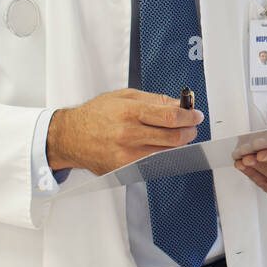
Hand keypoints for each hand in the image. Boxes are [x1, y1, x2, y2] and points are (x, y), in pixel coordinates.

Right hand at [48, 89, 202, 175]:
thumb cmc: (95, 114)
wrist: (70, 136)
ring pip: (166, 153)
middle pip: (173, 138)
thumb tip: (178, 104)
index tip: (196, 115)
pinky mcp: (123, 170)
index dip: (188, 116)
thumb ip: (153, 100)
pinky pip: (153, 163)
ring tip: (177, 134)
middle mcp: (128, 135)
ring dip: (178, 144)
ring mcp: (126, 155)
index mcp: (129, 112)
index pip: (169, 117)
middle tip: (192, 125)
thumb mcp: (123, 96)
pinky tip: (161, 146)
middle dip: (189, 131)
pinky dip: (162, 155)